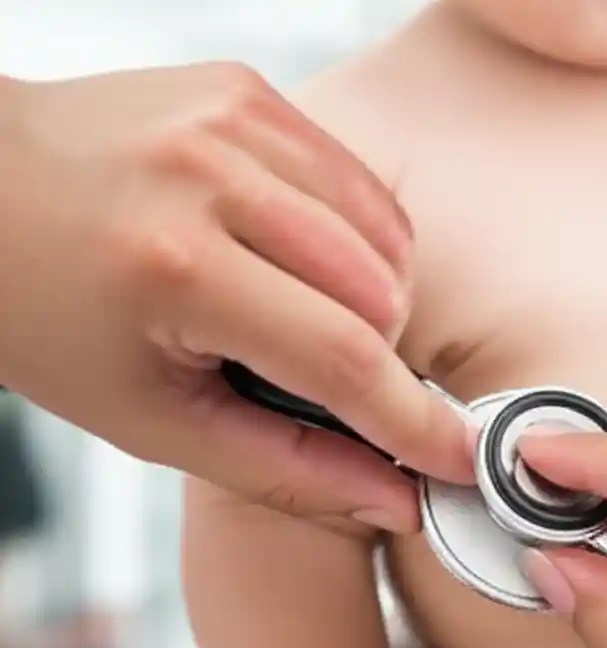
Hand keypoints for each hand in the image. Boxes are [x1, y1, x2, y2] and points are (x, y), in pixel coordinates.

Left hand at [0, 66, 468, 533]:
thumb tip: (394, 498)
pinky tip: (305, 255)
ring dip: (373, 294)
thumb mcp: (149, 419)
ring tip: (306, 314)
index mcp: (173, 269)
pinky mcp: (247, 89)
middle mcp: (207, 177)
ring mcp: (231, 121)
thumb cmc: (44, 313)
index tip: (459, 456)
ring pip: (383, 232)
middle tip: (320, 377)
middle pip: (377, 291)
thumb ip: (283, 468)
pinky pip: (356, 178)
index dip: (410, 420)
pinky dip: (356, 232)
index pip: (339, 357)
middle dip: (375, 355)